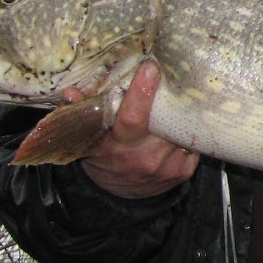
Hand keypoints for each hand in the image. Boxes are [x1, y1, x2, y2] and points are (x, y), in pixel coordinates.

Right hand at [64, 60, 198, 198]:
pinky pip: (191, 142)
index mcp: (117, 147)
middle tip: (170, 78)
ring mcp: (166, 167)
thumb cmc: (103, 156)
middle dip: (168, 98)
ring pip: (180, 129)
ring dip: (178, 114)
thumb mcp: (87, 138)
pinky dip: (184, 132)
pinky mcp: (183, 171)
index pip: (133, 118)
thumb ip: (80, 113)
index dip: (142, 92)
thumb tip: (70, 92)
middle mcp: (144, 159)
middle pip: (164, 120)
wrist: (119, 194)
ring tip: (173, 102)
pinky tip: (177, 126)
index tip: (149, 68)